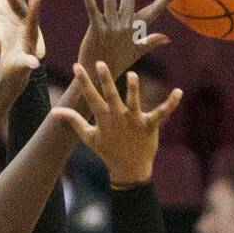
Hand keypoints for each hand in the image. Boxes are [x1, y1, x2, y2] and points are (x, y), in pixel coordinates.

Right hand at [51, 62, 182, 184]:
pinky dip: (171, 103)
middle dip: (105, 80)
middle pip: (111, 96)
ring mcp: (134, 121)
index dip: (84, 82)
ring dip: (133, 89)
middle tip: (101, 64)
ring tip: (132, 75)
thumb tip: (54, 111)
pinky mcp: (149, 125)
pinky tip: (179, 92)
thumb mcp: (88, 136)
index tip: (77, 66)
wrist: (128, 169)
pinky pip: (161, 112)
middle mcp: (118, 118)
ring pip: (134, 102)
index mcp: (103, 118)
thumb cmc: (107, 150)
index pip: (91, 97)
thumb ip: (73, 121)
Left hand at [77, 0, 180, 81]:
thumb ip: (151, 41)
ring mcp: (110, 28)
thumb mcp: (137, 52)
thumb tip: (167, 38)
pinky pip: (93, 11)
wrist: (100, 78)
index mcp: (136, 29)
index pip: (155, 10)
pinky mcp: (96, 30)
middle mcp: (125, 26)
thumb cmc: (118, 63)